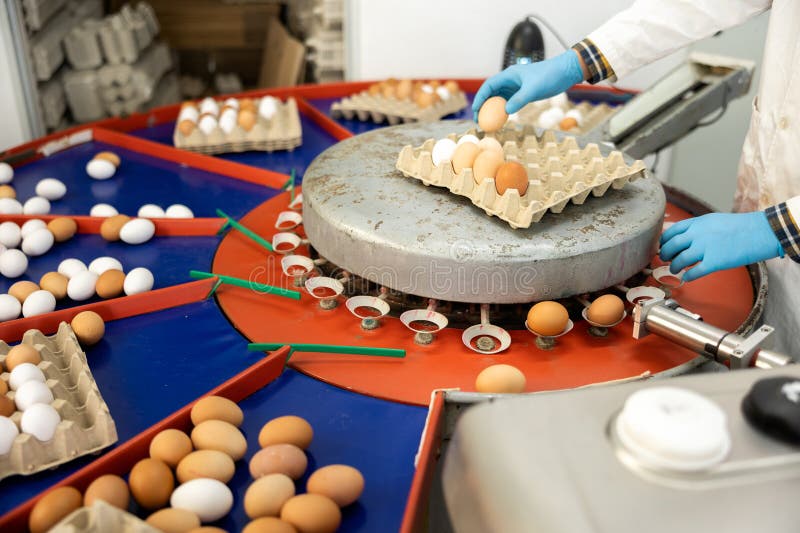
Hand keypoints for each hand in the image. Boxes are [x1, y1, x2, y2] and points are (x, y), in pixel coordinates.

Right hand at [472, 50, 584, 117]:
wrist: (565, 72)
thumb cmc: (550, 76)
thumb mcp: (534, 89)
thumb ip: (519, 99)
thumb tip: (506, 111)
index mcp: (510, 75)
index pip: (489, 85)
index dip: (480, 97)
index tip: (476, 110)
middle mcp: (511, 80)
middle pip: (491, 93)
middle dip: (483, 105)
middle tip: (479, 120)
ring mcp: (517, 87)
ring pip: (500, 98)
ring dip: (492, 109)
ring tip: (488, 122)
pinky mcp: (524, 93)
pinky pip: (509, 102)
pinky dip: (504, 110)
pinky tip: (502, 120)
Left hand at [659, 212, 783, 280]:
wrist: (761, 232)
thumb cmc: (741, 227)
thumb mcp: (714, 220)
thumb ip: (699, 228)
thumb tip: (686, 237)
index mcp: (698, 223)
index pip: (672, 231)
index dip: (664, 240)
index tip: (663, 246)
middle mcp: (698, 234)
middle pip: (671, 245)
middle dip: (665, 254)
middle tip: (664, 259)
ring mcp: (705, 248)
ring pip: (680, 260)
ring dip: (674, 267)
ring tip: (674, 270)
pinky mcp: (714, 262)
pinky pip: (694, 272)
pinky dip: (687, 276)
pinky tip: (686, 278)